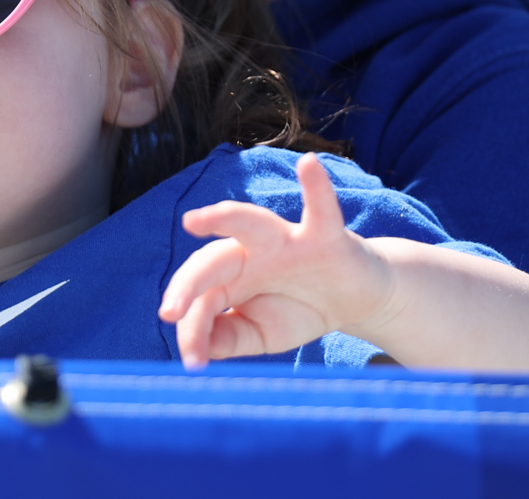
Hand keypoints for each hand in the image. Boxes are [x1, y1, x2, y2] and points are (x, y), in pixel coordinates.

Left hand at [159, 154, 393, 368]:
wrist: (357, 302)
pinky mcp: (325, 237)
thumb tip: (197, 351)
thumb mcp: (260, 334)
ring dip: (222, 217)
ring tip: (194, 221)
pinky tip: (309, 166)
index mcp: (231, 277)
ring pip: (250, 222)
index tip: (193, 362)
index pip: (202, 297)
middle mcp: (251, 253)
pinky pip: (320, 209)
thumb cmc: (301, 309)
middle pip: (212, 260)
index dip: (193, 328)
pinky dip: (317, 187)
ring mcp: (286, 241)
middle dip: (189, 283)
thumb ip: (228, 339)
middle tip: (170, 311)